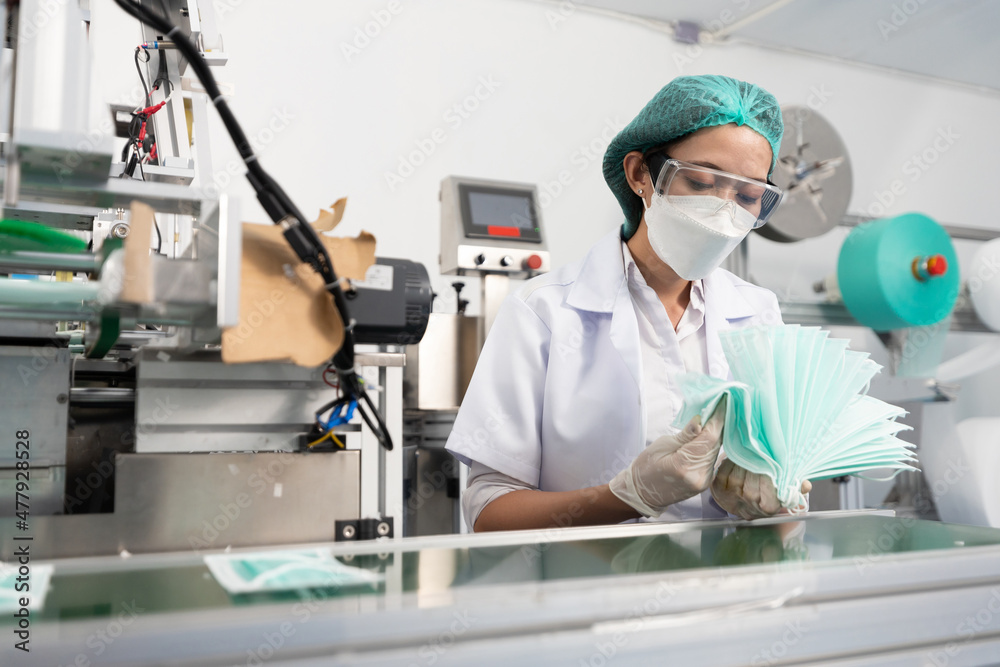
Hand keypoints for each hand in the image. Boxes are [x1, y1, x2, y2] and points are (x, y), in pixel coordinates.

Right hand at [610, 397, 725, 517]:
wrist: (642, 493)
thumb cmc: (646, 467)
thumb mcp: (662, 445)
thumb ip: (686, 434)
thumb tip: (701, 420)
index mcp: (684, 465)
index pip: (709, 438)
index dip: (717, 418)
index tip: (723, 402)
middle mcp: (699, 476)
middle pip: (716, 445)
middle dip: (718, 424)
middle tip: (719, 405)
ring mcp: (704, 481)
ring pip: (715, 452)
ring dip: (715, 435)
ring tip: (713, 417)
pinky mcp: (705, 483)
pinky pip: (712, 460)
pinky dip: (711, 446)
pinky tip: (707, 436)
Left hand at [711, 459, 811, 519]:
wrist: (739, 498)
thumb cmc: (764, 489)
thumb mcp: (784, 488)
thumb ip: (795, 485)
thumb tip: (805, 485)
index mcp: (769, 506)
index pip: (771, 490)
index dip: (771, 476)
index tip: (773, 464)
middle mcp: (749, 505)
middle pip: (754, 481)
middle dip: (757, 464)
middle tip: (761, 452)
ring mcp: (732, 497)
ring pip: (738, 475)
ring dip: (743, 462)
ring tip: (750, 453)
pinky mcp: (718, 488)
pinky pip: (724, 471)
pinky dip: (730, 462)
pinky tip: (736, 457)